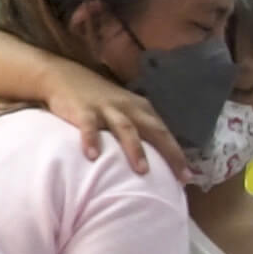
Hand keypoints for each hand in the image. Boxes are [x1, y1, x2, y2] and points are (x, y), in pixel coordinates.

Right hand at [39, 61, 189, 181]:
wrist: (64, 76)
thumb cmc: (98, 100)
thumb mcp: (123, 110)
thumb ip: (138, 130)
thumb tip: (155, 160)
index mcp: (141, 109)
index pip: (164, 133)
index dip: (178, 154)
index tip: (189, 177)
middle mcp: (128, 108)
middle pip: (154, 130)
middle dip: (169, 153)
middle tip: (180, 176)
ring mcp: (106, 108)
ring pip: (125, 128)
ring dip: (135, 149)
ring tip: (143, 170)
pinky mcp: (83, 110)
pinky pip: (88, 126)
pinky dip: (91, 140)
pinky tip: (92, 156)